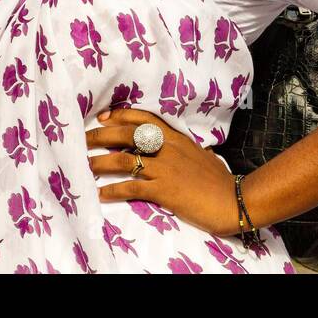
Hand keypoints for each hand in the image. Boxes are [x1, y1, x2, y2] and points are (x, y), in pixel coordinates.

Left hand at [86, 108, 240, 236]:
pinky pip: (133, 188)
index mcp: (177, 138)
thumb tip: (188, 147)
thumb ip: (189, 149)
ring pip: (125, 160)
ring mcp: (166, 168)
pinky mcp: (164, 190)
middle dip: (101, 136)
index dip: (121, 116)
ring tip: (84, 166)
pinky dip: (114, 190)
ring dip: (101, 163)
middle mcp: (168, 148)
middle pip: (128, 135)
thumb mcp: (203, 156)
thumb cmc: (220, 181)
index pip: (144, 119)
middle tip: (83, 140)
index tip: (103, 118)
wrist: (234, 200)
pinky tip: (102, 194)